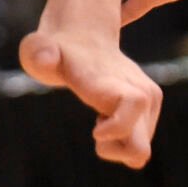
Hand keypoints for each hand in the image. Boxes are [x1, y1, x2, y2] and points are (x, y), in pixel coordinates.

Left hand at [18, 25, 161, 168]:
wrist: (84, 35)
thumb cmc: (55, 50)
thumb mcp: (37, 49)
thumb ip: (37, 53)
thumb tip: (46, 59)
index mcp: (111, 80)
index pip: (136, 103)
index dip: (119, 126)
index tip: (95, 131)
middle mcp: (138, 89)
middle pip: (141, 148)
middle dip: (115, 152)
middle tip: (95, 129)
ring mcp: (148, 98)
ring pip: (140, 151)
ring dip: (117, 145)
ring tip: (99, 118)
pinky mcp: (151, 105)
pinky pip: (140, 145)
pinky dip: (122, 142)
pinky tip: (106, 119)